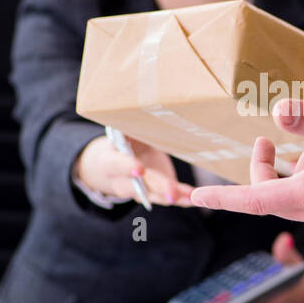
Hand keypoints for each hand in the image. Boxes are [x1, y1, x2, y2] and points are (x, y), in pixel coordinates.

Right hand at [74, 134, 192, 205]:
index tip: (139, 169)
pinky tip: (193, 198)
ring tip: (189, 198)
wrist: (114, 164)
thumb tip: (138, 103)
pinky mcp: (155, 192)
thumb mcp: (120, 131)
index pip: (116, 164)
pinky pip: (168, 198)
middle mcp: (123, 180)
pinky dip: (182, 199)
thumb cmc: (120, 141)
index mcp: (110, 161)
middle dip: (156, 188)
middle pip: (139, 186)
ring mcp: (140, 189)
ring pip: (155, 196)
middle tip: (171, 193)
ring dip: (172, 197)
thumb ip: (128, 124)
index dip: (127, 167)